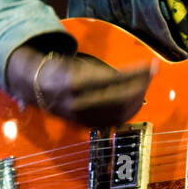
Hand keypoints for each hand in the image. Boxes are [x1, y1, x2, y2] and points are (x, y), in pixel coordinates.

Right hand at [7, 45, 155, 128]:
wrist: (36, 88)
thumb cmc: (62, 70)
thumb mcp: (79, 64)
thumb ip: (104, 72)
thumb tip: (137, 75)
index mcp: (74, 83)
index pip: (113, 80)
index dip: (136, 74)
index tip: (150, 66)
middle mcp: (78, 102)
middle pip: (119, 99)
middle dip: (140, 86)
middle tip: (151, 74)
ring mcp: (82, 117)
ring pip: (118, 113)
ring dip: (137, 99)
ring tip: (145, 84)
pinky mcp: (85, 124)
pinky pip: (113, 121)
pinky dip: (128, 111)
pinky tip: (136, 100)